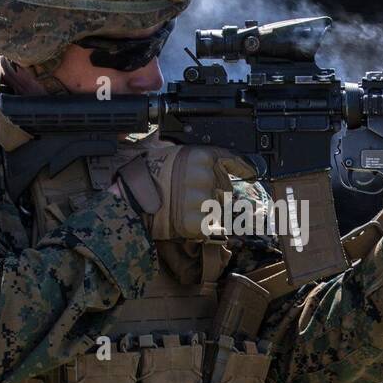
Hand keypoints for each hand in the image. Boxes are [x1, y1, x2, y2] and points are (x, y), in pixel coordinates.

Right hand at [115, 142, 256, 240]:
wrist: (129, 202)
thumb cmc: (144, 177)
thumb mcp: (168, 153)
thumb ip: (193, 158)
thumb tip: (213, 159)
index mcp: (199, 156)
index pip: (230, 160)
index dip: (243, 167)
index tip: (253, 173)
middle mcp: (205, 176)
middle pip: (223, 189)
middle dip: (212, 195)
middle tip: (187, 198)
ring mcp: (203, 200)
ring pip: (216, 208)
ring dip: (204, 212)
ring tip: (180, 209)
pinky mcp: (199, 222)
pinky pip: (209, 227)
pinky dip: (198, 228)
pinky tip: (182, 221)